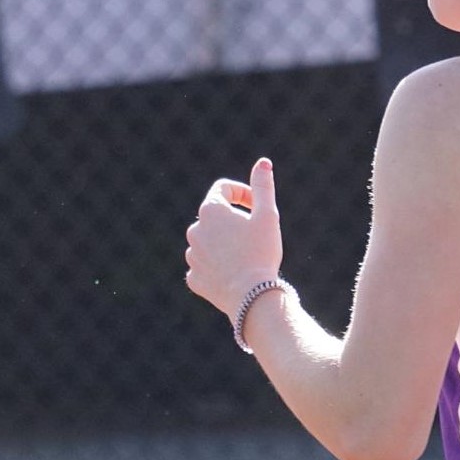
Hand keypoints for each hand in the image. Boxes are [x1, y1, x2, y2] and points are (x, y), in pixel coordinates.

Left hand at [184, 158, 284, 322]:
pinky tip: (236, 274)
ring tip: (247, 257)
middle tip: (256, 236)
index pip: (223, 189)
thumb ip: (263, 187)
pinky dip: (219, 267)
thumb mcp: (267, 215)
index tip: (257, 207)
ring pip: (210, 242)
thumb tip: (263, 162)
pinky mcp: (194, 278)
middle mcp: (195, 230)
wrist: (251, 296)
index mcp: (211, 210)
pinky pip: (206, 266)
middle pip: (216, 217)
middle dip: (235, 221)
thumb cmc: (261, 252)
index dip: (243, 194)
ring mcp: (192, 255)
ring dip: (226, 244)